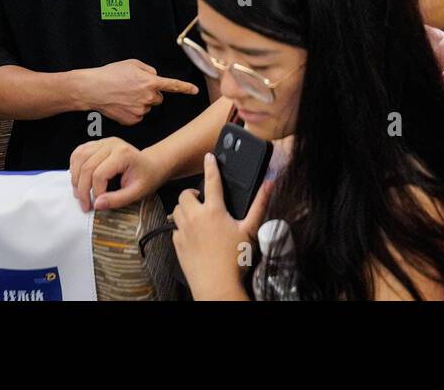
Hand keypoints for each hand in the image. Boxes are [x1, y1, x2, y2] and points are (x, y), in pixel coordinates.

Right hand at [69, 137, 166, 211]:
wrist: (151, 165)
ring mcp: (103, 142)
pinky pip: (78, 153)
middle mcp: (111, 144)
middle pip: (87, 167)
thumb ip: (117, 200)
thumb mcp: (137, 193)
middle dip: (83, 190)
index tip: (98, 204)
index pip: (99, 174)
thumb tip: (97, 204)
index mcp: (123, 154)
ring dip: (75, 179)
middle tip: (85, 205)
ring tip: (80, 194)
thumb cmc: (146, 178)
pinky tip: (79, 179)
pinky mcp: (97, 144)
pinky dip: (74, 167)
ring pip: (79, 158)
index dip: (95, 192)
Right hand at [83, 60, 198, 125]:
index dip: (185, 88)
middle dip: (150, 94)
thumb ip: (148, 70)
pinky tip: (121, 104)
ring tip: (124, 95)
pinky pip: (138, 116)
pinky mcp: (132, 120)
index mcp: (150, 82)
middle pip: (158, 98)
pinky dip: (132, 111)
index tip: (195, 90)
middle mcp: (148, 97)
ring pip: (147, 107)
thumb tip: (154, 77)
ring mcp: (141, 110)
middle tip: (134, 89)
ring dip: (140, 102)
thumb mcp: (132, 64)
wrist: (92, 89)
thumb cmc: (111, 74)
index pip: (173, 85)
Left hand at [171, 152, 271, 299]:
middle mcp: (195, 218)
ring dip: (185, 209)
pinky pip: (175, 229)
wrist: (216, 286)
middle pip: (185, 195)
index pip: (211, 181)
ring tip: (197, 215)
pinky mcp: (177, 245)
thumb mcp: (251, 230)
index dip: (210, 166)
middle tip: (202, 199)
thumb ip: (260, 204)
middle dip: (192, 193)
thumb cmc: (235, 260)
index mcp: (214, 211)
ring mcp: (183, 232)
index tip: (209, 157)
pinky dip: (182, 227)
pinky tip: (193, 234)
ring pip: (177, 211)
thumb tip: (269, 185)